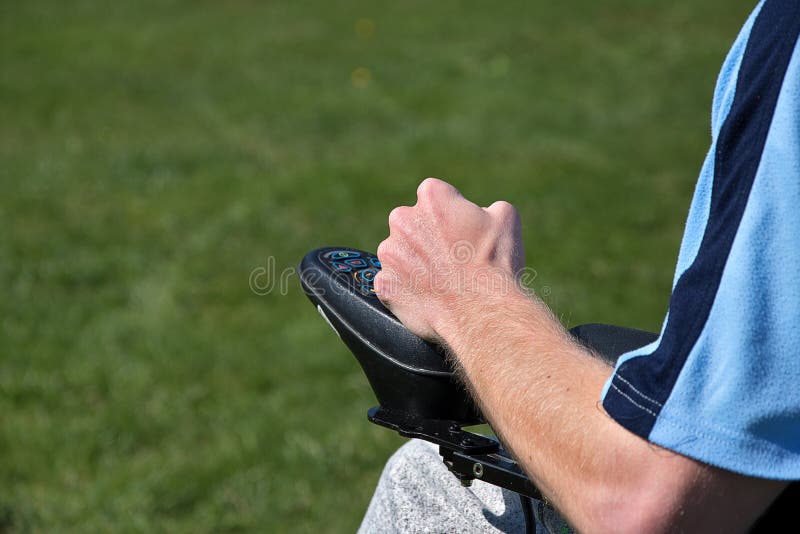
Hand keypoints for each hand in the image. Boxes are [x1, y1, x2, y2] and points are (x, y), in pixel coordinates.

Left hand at [374, 178, 524, 341]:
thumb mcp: (505, 217)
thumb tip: (480, 215)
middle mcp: (402, 219)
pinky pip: (392, 283)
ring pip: (398, 253)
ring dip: (413, 262)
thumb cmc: (495, 262)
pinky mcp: (384, 284)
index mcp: (431, 196)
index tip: (459, 232)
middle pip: (410, 223)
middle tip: (450, 257)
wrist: (482, 310)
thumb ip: (485, 207)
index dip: (449, 215)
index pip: (434, 197)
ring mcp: (389, 253)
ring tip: (441, 279)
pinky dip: (406, 289)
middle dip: (426, 236)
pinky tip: (428, 295)